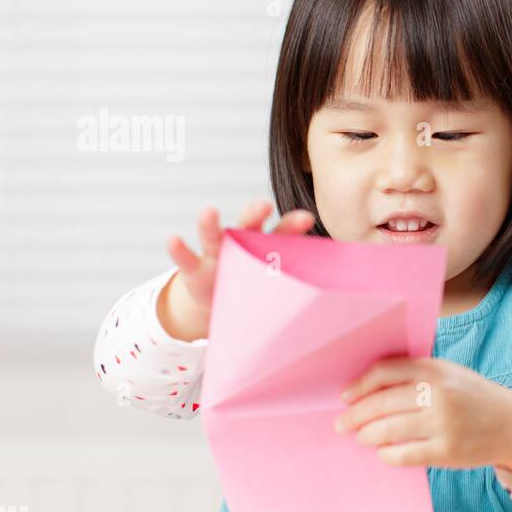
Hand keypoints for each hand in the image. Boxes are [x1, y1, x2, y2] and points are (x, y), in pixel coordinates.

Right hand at [157, 200, 314, 340]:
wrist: (222, 304)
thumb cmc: (257, 289)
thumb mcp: (276, 288)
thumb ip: (298, 288)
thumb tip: (338, 307)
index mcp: (265, 247)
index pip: (281, 233)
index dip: (292, 226)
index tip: (307, 218)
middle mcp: (240, 244)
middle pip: (248, 225)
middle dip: (255, 214)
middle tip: (264, 204)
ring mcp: (215, 256)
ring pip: (213, 236)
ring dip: (211, 224)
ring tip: (210, 212)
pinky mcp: (194, 270)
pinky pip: (185, 259)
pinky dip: (179, 249)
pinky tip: (173, 239)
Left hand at [334, 357, 511, 480]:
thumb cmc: (473, 397)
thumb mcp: (449, 374)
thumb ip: (415, 375)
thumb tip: (367, 389)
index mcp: (436, 370)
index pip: (384, 372)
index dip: (360, 385)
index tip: (346, 396)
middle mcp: (438, 394)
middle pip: (381, 403)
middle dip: (355, 416)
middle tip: (342, 424)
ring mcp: (443, 424)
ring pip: (388, 430)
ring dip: (367, 435)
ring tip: (361, 437)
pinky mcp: (447, 452)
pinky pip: (403, 454)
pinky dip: (387, 454)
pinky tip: (383, 452)